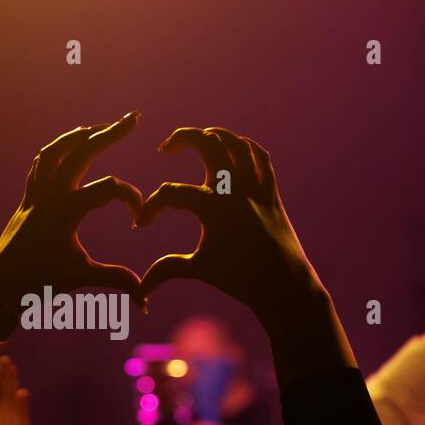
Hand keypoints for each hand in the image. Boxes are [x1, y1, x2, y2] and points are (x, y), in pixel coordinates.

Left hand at [0, 113, 144, 305]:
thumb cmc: (38, 282)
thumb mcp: (81, 277)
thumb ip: (116, 280)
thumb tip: (146, 300)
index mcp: (65, 210)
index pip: (108, 188)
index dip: (131, 198)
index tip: (139, 221)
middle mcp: (49, 195)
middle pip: (81, 151)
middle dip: (109, 133)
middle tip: (132, 118)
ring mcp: (35, 195)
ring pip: (54, 151)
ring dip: (77, 137)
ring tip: (97, 129)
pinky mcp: (27, 201)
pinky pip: (39, 166)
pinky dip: (54, 153)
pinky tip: (65, 151)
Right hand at [137, 127, 319, 327]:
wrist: (284, 284)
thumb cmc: (240, 279)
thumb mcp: (199, 269)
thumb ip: (167, 269)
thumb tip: (140, 288)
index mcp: (213, 209)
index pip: (171, 193)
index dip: (150, 207)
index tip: (141, 226)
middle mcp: (235, 191)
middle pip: (207, 143)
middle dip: (182, 138)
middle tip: (167, 148)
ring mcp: (255, 188)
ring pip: (236, 143)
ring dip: (214, 136)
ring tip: (198, 142)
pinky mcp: (270, 192)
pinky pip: (260, 157)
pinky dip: (244, 147)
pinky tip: (231, 152)